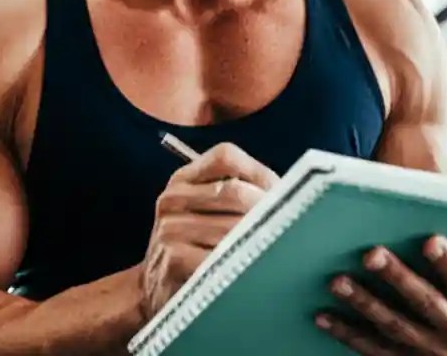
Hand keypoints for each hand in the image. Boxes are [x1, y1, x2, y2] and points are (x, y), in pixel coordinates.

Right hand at [139, 143, 277, 318]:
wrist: (156, 289)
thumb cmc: (196, 246)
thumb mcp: (209, 211)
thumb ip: (241, 193)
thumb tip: (290, 191)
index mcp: (183, 179)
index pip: (225, 156)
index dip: (258, 172)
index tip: (280, 193)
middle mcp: (172, 198)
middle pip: (235, 191)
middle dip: (267, 210)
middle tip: (289, 228)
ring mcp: (170, 228)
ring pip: (233, 228)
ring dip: (258, 241)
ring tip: (275, 252)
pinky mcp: (173, 259)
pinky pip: (221, 258)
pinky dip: (241, 265)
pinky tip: (250, 272)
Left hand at [316, 235, 446, 354]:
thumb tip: (445, 203)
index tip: (430, 240)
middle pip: (426, 303)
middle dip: (398, 278)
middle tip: (370, 254)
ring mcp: (431, 353)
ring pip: (394, 327)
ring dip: (364, 304)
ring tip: (337, 281)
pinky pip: (373, 349)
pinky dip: (347, 333)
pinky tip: (323, 316)